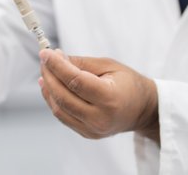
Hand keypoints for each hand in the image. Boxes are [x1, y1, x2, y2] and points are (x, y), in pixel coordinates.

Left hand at [38, 49, 159, 143]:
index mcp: (109, 98)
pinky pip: (63, 116)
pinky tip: (50, 86)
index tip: (46, 53)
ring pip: (59, 109)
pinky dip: (53, 100)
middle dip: (50, 75)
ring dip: (48, 88)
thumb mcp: (109, 65)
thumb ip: (82, 63)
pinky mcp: (86, 133)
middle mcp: (100, 118)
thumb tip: (57, 58)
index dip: (57, 66)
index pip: (75, 81)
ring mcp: (92, 129)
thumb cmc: (128, 83)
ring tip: (45, 71)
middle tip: (45, 58)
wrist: (142, 109)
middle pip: (63, 96)